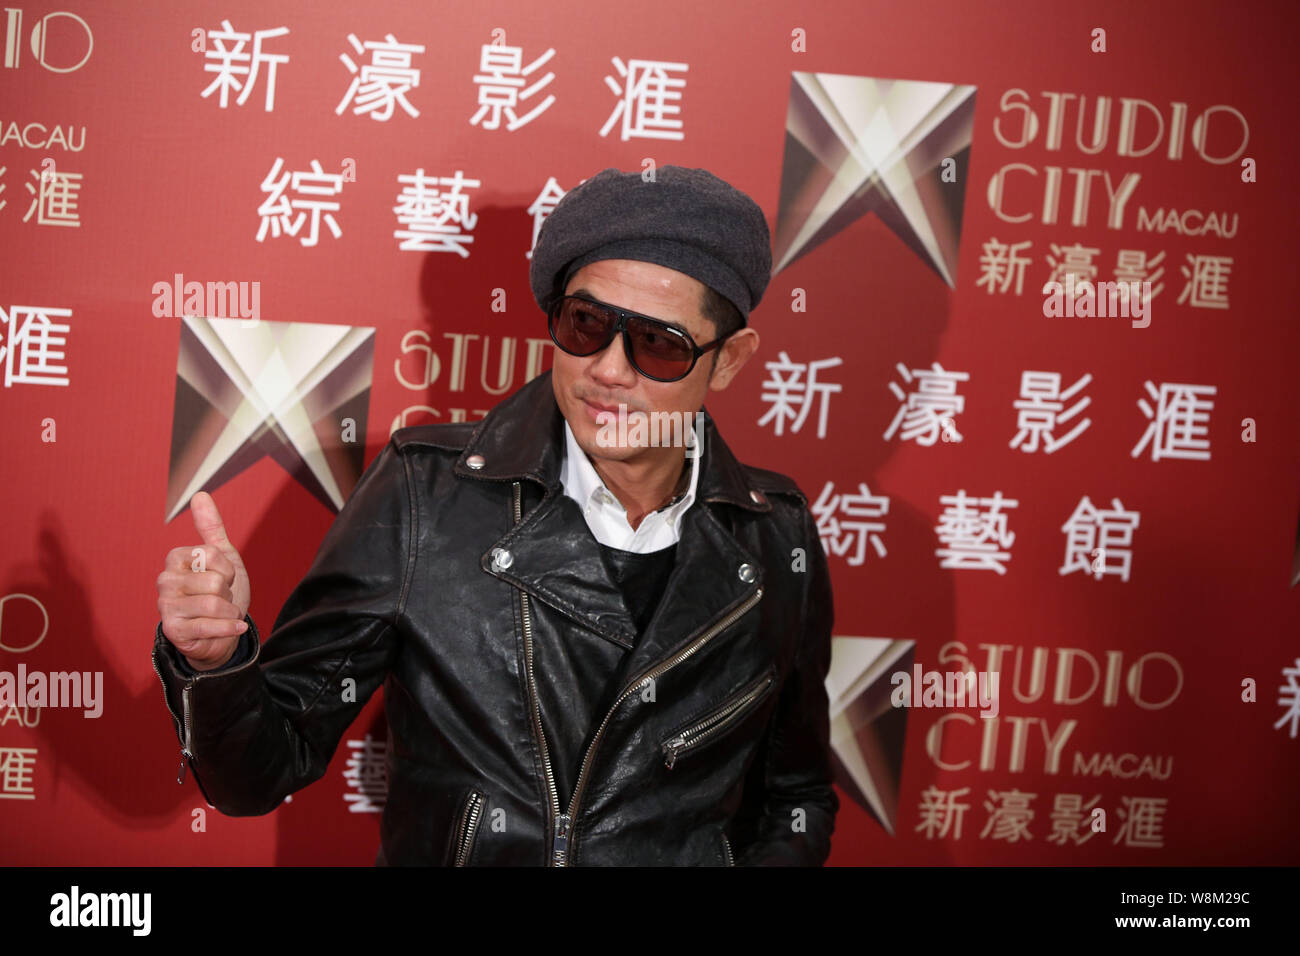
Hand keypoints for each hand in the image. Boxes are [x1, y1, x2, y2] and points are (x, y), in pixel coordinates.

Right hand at [156, 492, 252, 670]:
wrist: (222, 631)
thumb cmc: (221, 592)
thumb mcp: (223, 557)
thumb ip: (211, 527)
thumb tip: (200, 494)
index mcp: (175, 558)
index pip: (214, 555)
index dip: (228, 569)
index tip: (224, 578)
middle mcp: (165, 580)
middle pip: (215, 582)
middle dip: (229, 594)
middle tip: (221, 599)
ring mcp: (166, 606)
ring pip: (213, 604)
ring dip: (229, 611)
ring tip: (221, 613)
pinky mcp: (172, 630)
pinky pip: (209, 626)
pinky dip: (229, 627)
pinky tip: (236, 626)